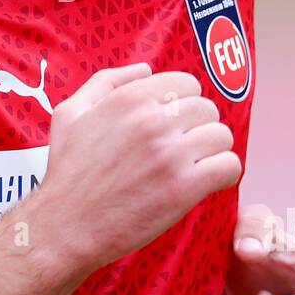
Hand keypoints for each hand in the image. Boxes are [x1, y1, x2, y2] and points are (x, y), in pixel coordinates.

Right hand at [37, 63, 241, 274]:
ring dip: (212, 151)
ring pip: (221, 136)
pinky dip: (224, 174)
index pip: (187, 83)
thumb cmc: (67, 170)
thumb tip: (146, 69)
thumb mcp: (71, 112)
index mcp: (130, 98)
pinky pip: (229, 166)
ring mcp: (171, 154)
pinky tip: (206, 182)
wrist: (65, 225)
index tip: (175, 124)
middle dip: (198, 127)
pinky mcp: (183, 188)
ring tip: (196, 166)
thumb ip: (107, 82)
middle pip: (207, 109)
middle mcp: (153, 121)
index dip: (184, 103)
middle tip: (184, 148)